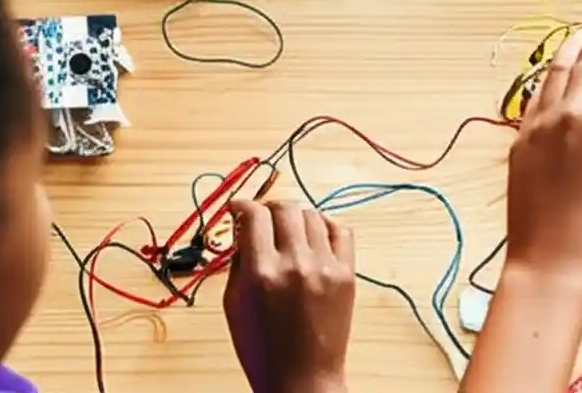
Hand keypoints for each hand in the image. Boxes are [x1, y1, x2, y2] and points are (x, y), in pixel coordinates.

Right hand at [224, 200, 354, 392]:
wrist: (302, 378)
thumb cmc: (262, 348)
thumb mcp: (234, 304)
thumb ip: (238, 262)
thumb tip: (243, 228)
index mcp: (261, 273)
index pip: (253, 215)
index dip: (242, 205)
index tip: (238, 207)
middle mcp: (295, 264)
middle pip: (285, 207)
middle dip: (269, 207)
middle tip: (263, 217)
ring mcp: (325, 267)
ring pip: (313, 214)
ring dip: (296, 215)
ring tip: (288, 227)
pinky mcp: (347, 274)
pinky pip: (341, 231)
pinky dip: (326, 225)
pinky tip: (315, 233)